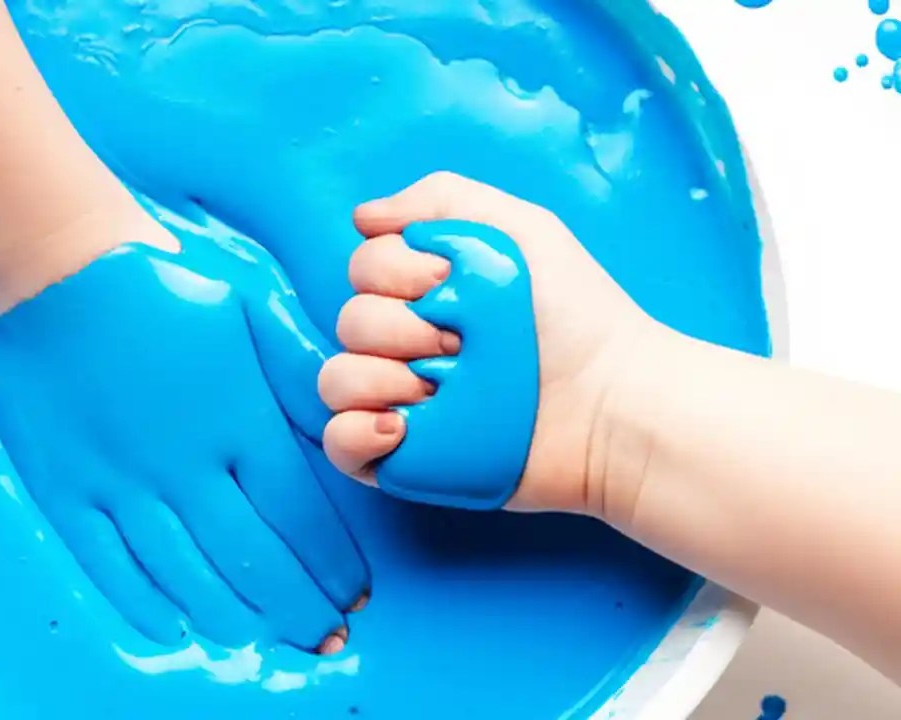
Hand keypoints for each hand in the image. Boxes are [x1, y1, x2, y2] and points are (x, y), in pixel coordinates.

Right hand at [0, 214, 367, 651]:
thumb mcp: (247, 312)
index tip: (355, 594)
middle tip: (325, 636)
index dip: (333, 566)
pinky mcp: (66, 488)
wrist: (53, 264)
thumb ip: (295, 376)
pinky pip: (108, 565)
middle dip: (300, 608)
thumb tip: (350, 417)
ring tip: (261, 638)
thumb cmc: (158, 283)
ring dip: (233, 617)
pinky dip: (143, 603)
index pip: (301, 515)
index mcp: (239, 419)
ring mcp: (121, 481)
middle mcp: (186, 463)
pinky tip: (172, 628)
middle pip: (254, 559)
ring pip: (187, 574)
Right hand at [319, 172, 662, 515]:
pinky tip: (402, 427)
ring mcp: (404, 402)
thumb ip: (441, 200)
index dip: (399, 272)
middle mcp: (408, 345)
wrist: (611, 403)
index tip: (453, 281)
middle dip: (401, 327)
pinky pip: (338, 443)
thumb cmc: (578, 315)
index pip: (364, 268)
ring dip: (381, 377)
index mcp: (425, 293)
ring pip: (334, 380)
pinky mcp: (405, 457)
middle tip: (462, 343)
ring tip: (441, 389)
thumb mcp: (521, 230)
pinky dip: (355, 433)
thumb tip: (362, 218)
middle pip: (349, 321)